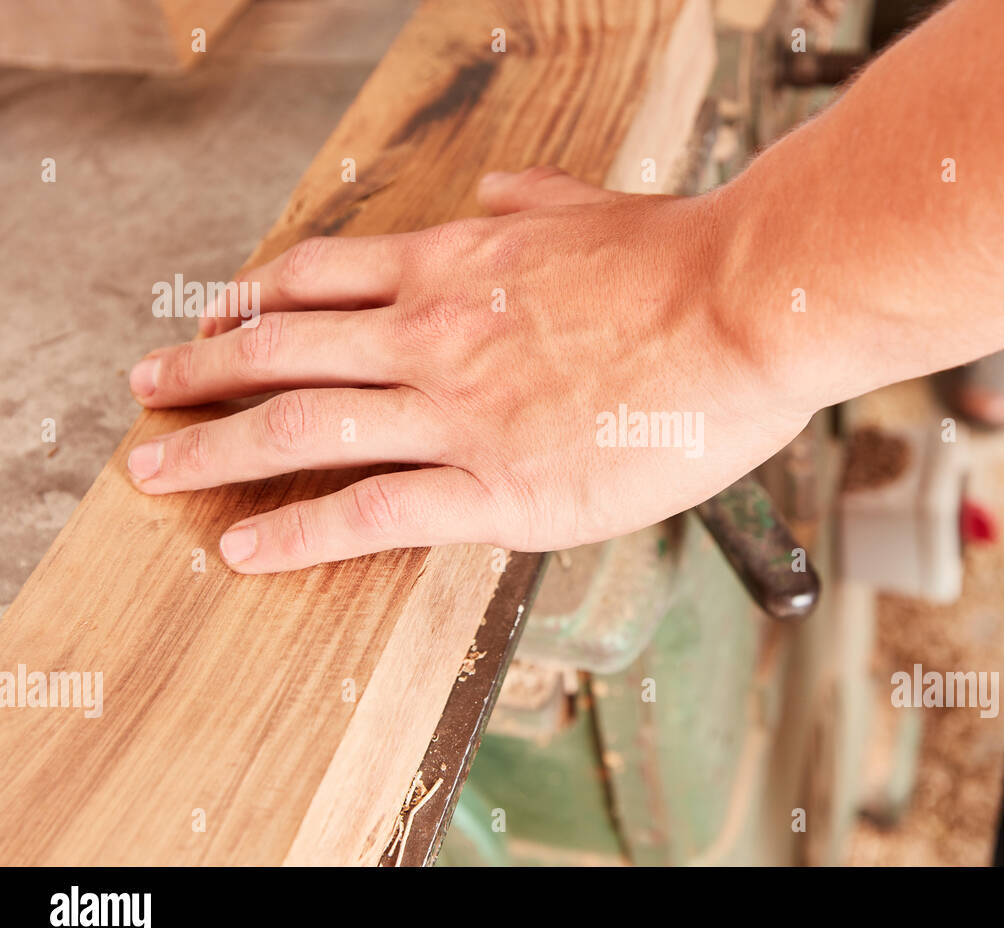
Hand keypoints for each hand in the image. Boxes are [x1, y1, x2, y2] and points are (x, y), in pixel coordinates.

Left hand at [125, 168, 809, 571]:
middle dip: (200, 373)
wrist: (743, 308)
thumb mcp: (595, 210)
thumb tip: (500, 187)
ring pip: (302, 429)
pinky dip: (296, 534)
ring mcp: (458, 412)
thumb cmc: (684, 264)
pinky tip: (247, 552)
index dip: (253, 301)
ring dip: (215, 451)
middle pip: (283, 349)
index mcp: (457, 266)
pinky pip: (370, 514)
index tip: (216, 321)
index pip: (320, 279)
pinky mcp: (498, 488)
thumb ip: (534, 203)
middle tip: (147, 392)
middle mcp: (433, 335)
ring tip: (157, 471)